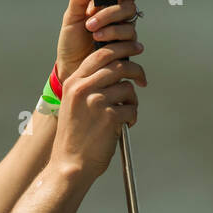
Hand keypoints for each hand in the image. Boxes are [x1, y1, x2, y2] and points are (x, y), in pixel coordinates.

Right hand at [53, 39, 143, 178]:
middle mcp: (83, 88)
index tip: (135, 49)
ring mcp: (96, 102)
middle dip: (136, 69)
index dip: (122, 47)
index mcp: (73, 83)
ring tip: (125, 114)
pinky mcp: (109, 117)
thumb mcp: (75, 104)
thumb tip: (119, 67)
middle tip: (143, 78)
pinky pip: (131, 108)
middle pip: (119, 65)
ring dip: (132, 101)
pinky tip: (124, 126)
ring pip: (127, 88)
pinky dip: (132, 117)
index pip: (101, 53)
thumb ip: (90, 85)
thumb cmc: (75, 137)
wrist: (70, 165)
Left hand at [55, 0, 143, 83]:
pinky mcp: (126, 43)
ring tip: (91, 28)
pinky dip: (113, 33)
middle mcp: (118, 8)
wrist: (72, 68)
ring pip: (129, 11)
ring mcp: (124, 25)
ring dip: (109, 17)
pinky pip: (128, 33)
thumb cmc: (72, 42)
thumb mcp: (70, 18)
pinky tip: (100, 39)